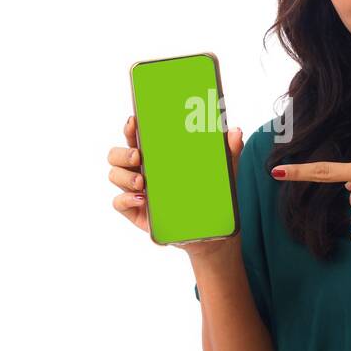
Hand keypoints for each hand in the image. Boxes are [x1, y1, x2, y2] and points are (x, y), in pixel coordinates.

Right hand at [109, 114, 244, 256]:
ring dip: (124, 176)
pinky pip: (118, 203)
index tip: (135, 121)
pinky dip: (125, 199)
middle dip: (123, 153)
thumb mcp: (223, 172)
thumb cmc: (211, 194)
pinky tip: (141, 199)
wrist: (211, 230)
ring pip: (115, 175)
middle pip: (117, 155)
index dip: (130, 127)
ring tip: (143, 182)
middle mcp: (142, 170)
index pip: (136, 136)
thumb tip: (235, 131)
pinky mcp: (136, 212)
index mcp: (157, 155)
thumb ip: (230, 151)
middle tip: (138, 156)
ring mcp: (136, 191)